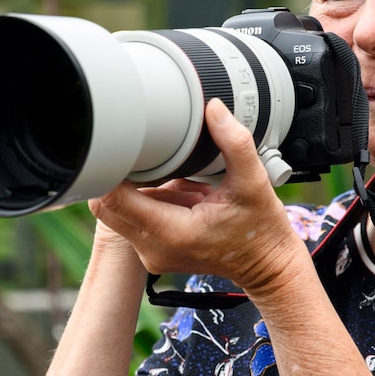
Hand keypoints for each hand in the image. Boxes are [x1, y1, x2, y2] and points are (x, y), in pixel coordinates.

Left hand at [87, 99, 306, 293]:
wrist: (268, 266)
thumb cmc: (261, 229)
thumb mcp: (253, 181)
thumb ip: (233, 142)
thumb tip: (213, 109)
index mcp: (172, 231)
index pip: (113, 199)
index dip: (112, 171)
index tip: (127, 152)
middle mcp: (154, 247)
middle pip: (106, 207)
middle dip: (122, 180)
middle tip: (154, 164)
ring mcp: (151, 254)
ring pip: (118, 214)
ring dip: (139, 192)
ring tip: (180, 186)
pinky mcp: (153, 254)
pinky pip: (133, 222)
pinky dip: (149, 205)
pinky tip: (182, 199)